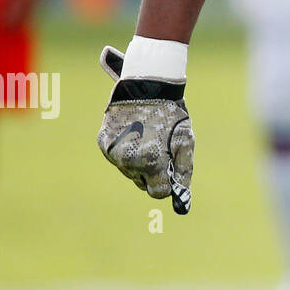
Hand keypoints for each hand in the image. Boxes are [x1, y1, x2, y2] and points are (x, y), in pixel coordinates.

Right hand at [96, 44, 193, 214]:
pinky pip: (116, 156)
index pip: (158, 192)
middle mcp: (127, 161)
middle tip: (161, 147)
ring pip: (129, 170)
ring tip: (148, 136)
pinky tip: (135, 131)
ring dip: (139, 160)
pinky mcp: (103, 142)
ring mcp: (112, 152)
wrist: (148, 84)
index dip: (167, 181)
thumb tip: (182, 205)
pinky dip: (126, 148)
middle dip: (153, 171)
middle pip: (142, 182)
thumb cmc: (173, 114)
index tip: (171, 168)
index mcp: (150, 163)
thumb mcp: (186, 142)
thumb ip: (183, 174)